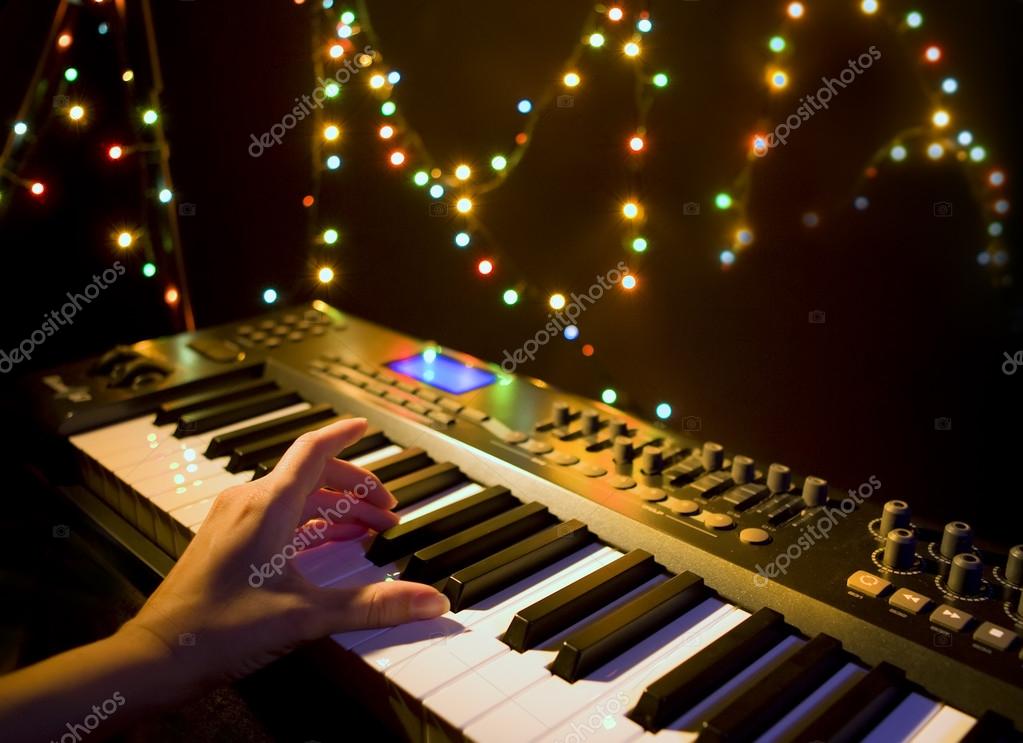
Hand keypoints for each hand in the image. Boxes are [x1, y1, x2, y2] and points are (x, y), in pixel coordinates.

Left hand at [121, 418, 450, 689]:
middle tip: (386, 508)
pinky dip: (309, 524)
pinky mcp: (226, 542)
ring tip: (366, 530)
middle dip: (354, 488)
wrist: (157, 655)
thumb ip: (372, 605)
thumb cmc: (219, 629)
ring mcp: (234, 521)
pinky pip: (276, 517)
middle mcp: (249, 503)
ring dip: (334, 508)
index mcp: (268, 505)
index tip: (364, 426)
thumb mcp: (307, 615)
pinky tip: (327, 545)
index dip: (343, 435)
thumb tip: (430, 601)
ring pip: (295, 498)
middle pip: (311, 475)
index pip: (313, 450)